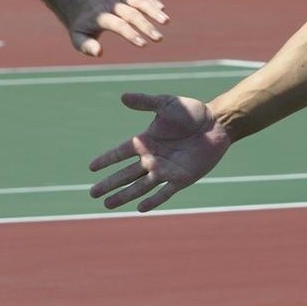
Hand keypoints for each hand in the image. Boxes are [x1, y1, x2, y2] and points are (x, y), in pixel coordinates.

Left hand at [66, 0, 168, 56]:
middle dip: (146, 26)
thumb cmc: (82, 26)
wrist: (79, 2)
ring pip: (138, 0)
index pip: (118, 24)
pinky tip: (162, 7)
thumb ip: (87, 46)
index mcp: (100, 16)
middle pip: (131, 13)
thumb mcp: (78, 38)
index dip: (131, 34)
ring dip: (153, 9)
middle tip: (159, 38)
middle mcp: (111, 4)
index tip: (143, 44)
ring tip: (166, 21)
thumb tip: (99, 52)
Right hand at [89, 93, 230, 210]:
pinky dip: (153, 201)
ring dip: (123, 196)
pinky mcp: (181, 178)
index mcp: (145, 141)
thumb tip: (123, 96)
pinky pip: (164, 192)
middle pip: (125, 174)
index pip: (119, 153)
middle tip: (92, 193)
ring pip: (139, 187)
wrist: (215, 123)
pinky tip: (139, 208)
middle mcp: (151, 158)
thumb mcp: (165, 104)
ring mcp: (165, 170)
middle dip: (109, 184)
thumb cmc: (190, 112)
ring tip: (107, 205)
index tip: (91, 168)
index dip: (106, 160)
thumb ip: (145, 102)